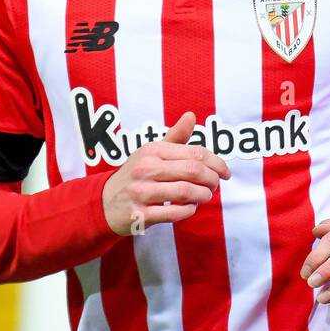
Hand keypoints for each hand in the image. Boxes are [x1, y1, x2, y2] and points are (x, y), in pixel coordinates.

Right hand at [101, 111, 230, 235]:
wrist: (104, 202)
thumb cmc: (135, 175)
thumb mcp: (151, 152)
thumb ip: (175, 137)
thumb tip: (192, 115)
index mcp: (152, 150)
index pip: (194, 152)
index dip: (217, 163)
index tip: (225, 172)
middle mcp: (145, 168)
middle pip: (193, 171)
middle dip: (212, 180)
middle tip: (215, 185)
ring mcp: (141, 192)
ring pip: (186, 192)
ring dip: (203, 196)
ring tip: (205, 196)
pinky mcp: (139, 214)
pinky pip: (174, 213)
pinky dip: (188, 211)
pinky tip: (190, 208)